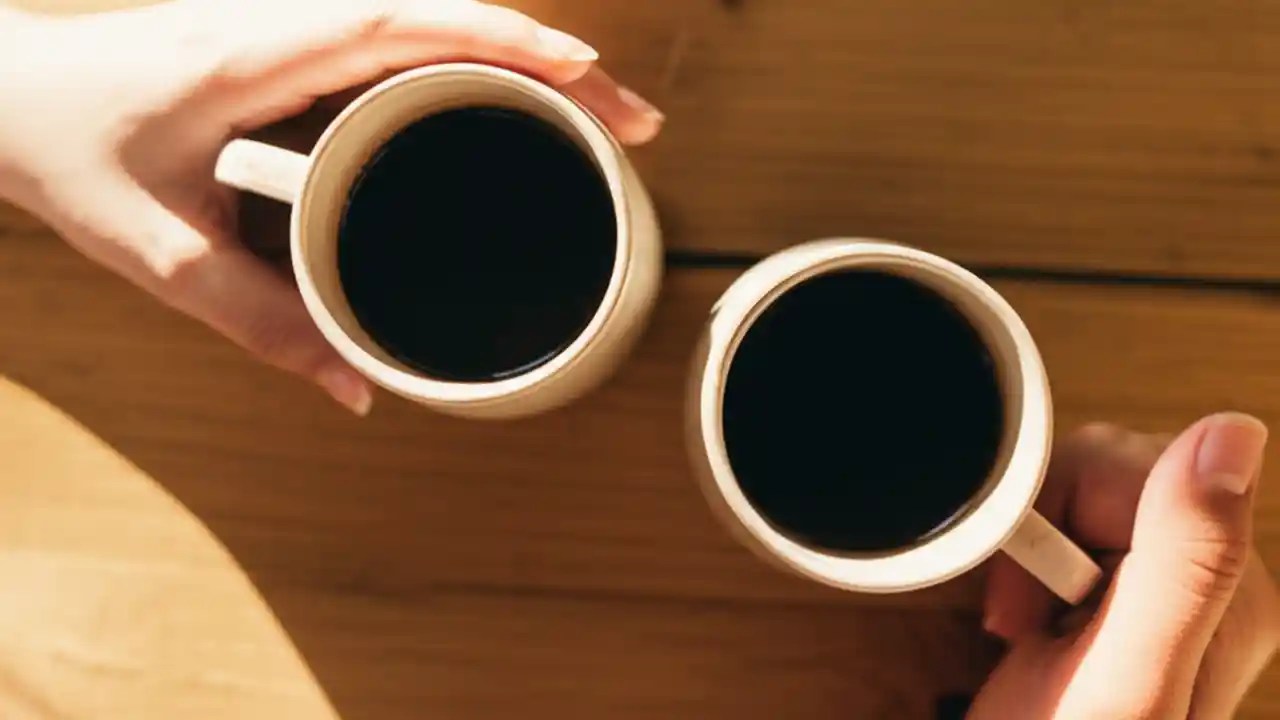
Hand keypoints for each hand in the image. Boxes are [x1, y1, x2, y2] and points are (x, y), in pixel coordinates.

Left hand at [0, 0, 662, 414]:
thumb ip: (260, 324)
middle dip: (560, 62)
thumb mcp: (157, 252)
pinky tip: (522, 111)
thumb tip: (357, 385)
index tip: (587, 76)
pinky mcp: (308, 50)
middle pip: (456, 20)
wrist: (7, 91)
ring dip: (532, 62)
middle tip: (636, 122)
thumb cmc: (64, 148)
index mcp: (259, 55)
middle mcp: (293, 24)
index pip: (401, 24)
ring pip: (444, 26)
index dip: (503, 41)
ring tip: (607, 117)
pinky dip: (484, 70)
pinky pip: (415, 45)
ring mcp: (304, 29)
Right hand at [972, 414, 1279, 718]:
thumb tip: (1232, 428)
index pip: (1138, 460)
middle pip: (1107, 467)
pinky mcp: (1120, 592)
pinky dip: (1025, 564)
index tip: (1044, 589)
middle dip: (1042, 530)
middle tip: (1030, 617)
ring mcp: (1164, 584)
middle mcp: (1210, 576)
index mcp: (1233, 584)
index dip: (1065, 508)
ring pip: (1075, 490)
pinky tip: (1032, 622)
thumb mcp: (1128, 677)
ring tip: (1029, 626)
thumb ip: (1186, 560)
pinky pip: (1062, 525)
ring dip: (1028, 550)